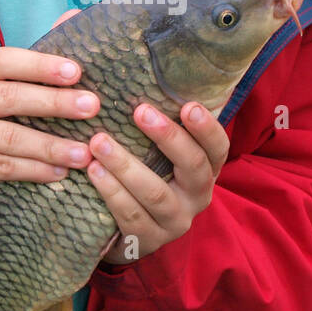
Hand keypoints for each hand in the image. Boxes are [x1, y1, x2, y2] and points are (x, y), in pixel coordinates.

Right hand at [0, 9, 93, 235]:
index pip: (1, 60)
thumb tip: (72, 15)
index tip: (77, 73)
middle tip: (92, 108)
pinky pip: (0, 166)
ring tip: (84, 152)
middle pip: (7, 96)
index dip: (40, 65)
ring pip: (7, 136)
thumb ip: (32, 63)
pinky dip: (34, 170)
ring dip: (51, 145)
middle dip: (54, 102)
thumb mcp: (0, 92)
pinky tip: (59, 173)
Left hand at [86, 101, 229, 265]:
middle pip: (193, 167)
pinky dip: (111, 192)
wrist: (129, 231)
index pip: (218, 148)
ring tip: (99, 142)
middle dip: (168, 138)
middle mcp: (198, 196)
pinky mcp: (148, 240)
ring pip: (155, 193)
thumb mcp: (159, 152)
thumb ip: (161, 120)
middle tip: (139, 111)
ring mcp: (175, 222)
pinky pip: (130, 215)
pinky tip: (93, 171)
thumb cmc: (146, 174)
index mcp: (207, 170)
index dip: (206, 128)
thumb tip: (143, 69)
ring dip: (126, 165)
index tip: (187, 106)